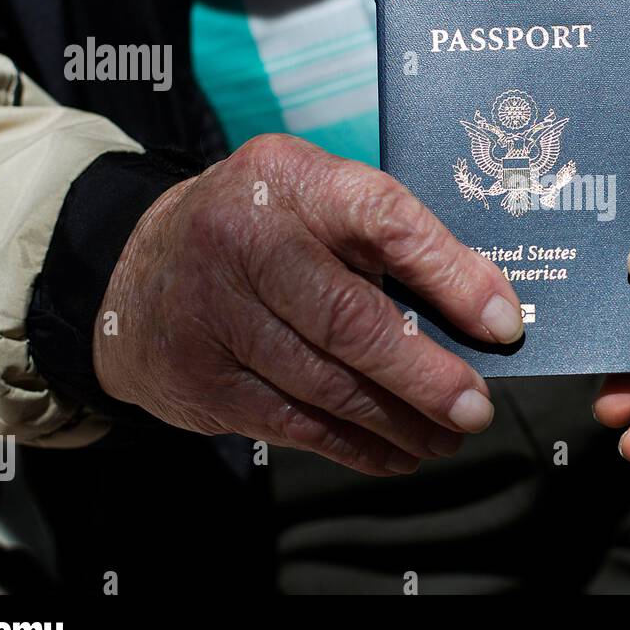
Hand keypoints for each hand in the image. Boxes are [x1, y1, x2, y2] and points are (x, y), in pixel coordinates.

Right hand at [93, 134, 523, 475]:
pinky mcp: (198, 377)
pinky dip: (353, 445)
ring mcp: (211, 312)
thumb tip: (484, 312)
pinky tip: (392, 451)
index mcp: (290, 177)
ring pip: (324, 384)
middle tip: (475, 409)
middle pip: (350, 318)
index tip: (502, 324)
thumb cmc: (256, 231)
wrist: (127, 269)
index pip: (385, 220)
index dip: (452, 276)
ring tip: (445, 436)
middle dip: (425, 375)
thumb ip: (387, 242)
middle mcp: (242, 237)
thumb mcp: (313, 203)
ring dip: (397, 422)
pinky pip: (292, 424)